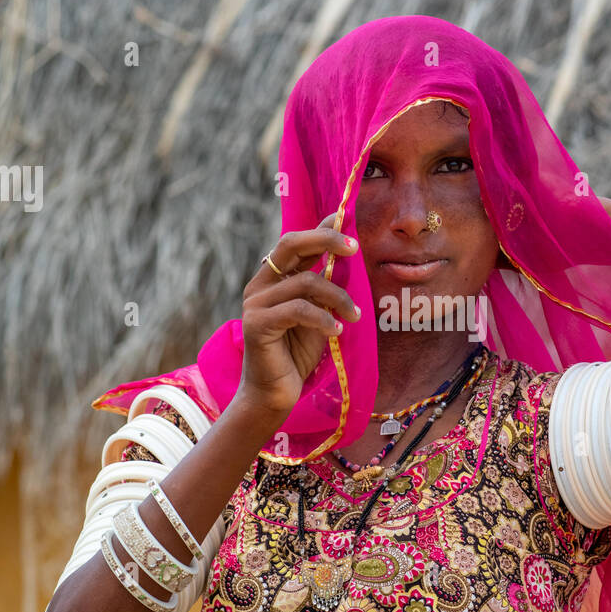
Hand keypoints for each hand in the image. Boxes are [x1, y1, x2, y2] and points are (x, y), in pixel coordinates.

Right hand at [237, 215, 359, 421]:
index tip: (346, 217)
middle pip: (291, 244)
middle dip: (325, 239)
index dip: (321, 227)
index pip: (296, 241)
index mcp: (274, 278)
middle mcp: (261, 284)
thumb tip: (348, 254)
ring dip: (338, 297)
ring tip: (354, 316)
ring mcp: (255, 303)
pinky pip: (298, 310)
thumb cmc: (298, 353)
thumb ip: (325, 286)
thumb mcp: (319, 312)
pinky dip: (323, 318)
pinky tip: (337, 331)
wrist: (276, 393)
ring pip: (305, 282)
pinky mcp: (256, 324)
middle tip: (354, 247)